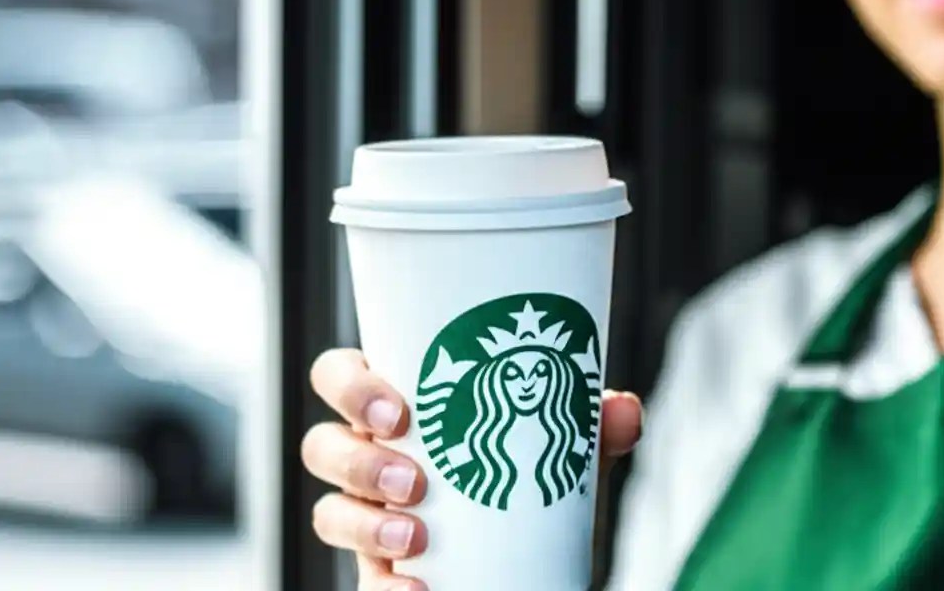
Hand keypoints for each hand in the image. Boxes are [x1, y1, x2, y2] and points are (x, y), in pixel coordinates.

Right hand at [302, 348, 642, 590]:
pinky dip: (383, 586)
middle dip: (356, 458)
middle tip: (414, 479)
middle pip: (322, 442)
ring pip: (329, 509)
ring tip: (418, 536)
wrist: (538, 556)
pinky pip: (361, 577)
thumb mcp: (561, 446)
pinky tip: (416, 588)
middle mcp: (371, 455)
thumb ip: (593, 426)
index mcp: (399, 404)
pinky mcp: (377, 567)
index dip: (350, 385)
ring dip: (365, 521)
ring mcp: (368, 513)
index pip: (340, 374)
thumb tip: (621, 409)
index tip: (400, 410)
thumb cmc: (529, 471)